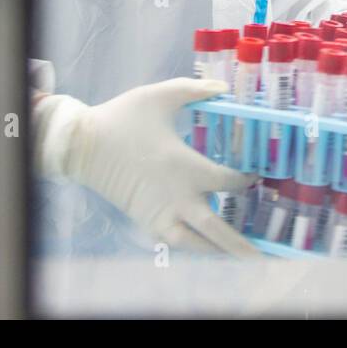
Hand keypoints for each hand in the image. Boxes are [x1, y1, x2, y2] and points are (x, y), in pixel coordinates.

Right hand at [36, 77, 258, 256]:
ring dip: (219, 252)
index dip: (245, 180)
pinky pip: (175, 241)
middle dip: (240, 244)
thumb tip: (224, 87)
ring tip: (240, 259)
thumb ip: (196, 90)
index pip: (228, 181)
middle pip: (216, 227)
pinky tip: (207, 249)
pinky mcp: (147, 222)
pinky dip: (193, 247)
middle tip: (262, 256)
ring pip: (196, 243)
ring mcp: (161, 213)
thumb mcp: (161, 95)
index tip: (254, 177)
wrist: (84, 146)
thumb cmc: (124, 119)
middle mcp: (178, 196)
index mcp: (186, 166)